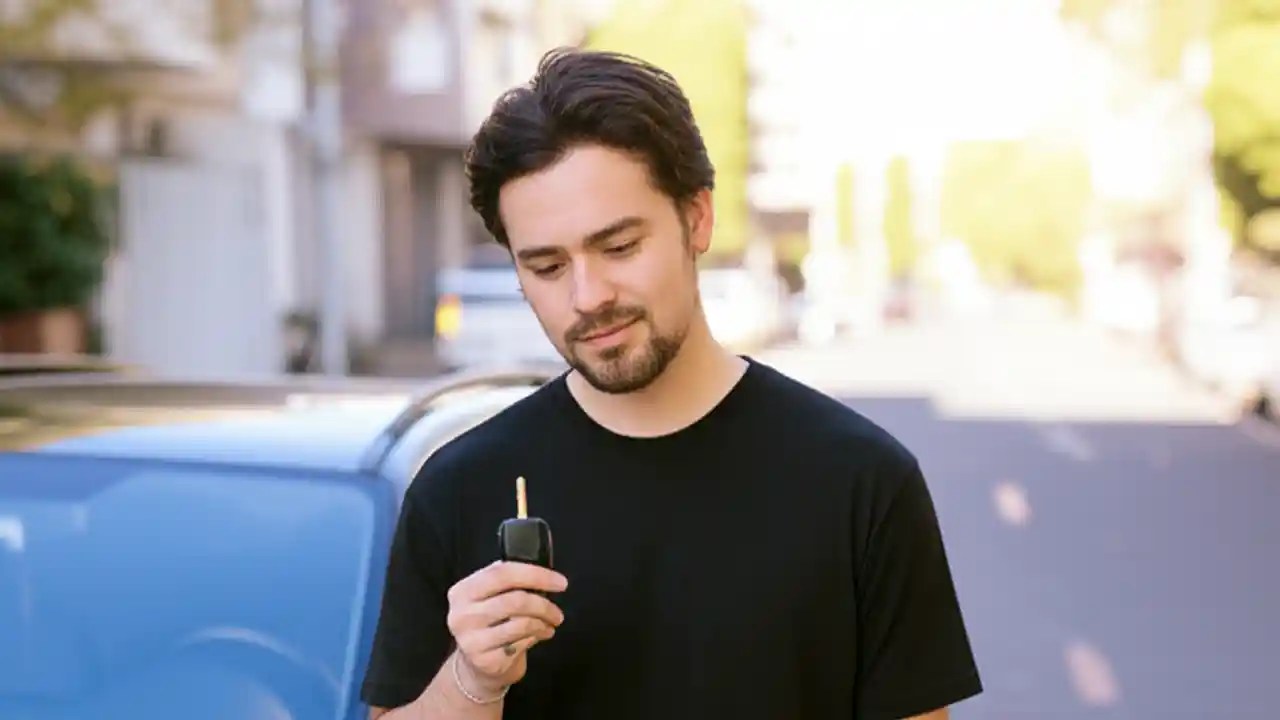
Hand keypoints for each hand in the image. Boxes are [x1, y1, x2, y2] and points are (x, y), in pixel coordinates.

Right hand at [446, 561, 567, 696]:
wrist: (475, 665)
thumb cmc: (489, 623)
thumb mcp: (489, 597)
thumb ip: (507, 580)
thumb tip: (542, 573)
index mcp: (463, 591)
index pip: (502, 573)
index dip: (535, 574)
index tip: (560, 582)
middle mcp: (462, 615)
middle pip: (515, 600)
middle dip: (544, 605)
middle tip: (557, 612)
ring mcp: (471, 640)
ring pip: (521, 623)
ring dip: (543, 622)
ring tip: (550, 623)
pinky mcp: (484, 660)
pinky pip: (521, 643)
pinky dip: (537, 637)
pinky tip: (541, 634)